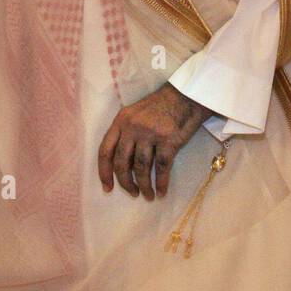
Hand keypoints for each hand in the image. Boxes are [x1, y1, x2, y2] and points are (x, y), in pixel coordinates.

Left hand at [97, 84, 209, 200]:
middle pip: (122, 163)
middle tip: (133, 194)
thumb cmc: (161, 106)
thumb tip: (124, 165)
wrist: (187, 95)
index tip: (107, 188)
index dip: (104, 172)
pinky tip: (161, 192)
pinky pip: (162, 168)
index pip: (105, 151)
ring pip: (141, 168)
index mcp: (121, 121)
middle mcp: (132, 127)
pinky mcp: (168, 140)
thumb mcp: (136, 114)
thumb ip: (126, 134)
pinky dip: (161, 183)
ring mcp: (150, 133)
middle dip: (125, 183)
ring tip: (148, 196)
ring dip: (144, 186)